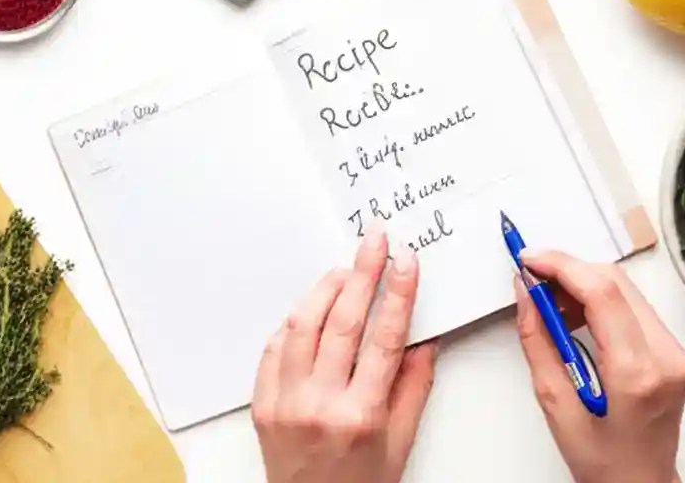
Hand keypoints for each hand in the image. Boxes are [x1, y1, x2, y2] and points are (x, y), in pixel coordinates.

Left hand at [253, 228, 438, 482]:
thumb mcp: (399, 444)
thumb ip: (413, 387)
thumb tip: (424, 335)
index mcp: (361, 416)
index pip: (384, 338)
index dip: (398, 293)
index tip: (406, 260)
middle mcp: (319, 405)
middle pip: (342, 321)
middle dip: (362, 273)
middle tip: (374, 241)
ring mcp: (284, 402)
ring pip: (301, 325)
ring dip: (324, 289)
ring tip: (345, 270)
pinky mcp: (260, 403)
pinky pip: (274, 348)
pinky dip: (294, 322)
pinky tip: (312, 308)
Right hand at [515, 250, 684, 482]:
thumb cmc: (601, 460)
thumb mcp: (554, 404)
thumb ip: (538, 342)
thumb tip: (527, 294)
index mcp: (636, 375)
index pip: (602, 294)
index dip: (562, 266)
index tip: (529, 260)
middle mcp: (666, 358)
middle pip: (616, 283)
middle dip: (569, 272)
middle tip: (533, 282)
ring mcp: (676, 354)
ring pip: (626, 290)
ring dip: (583, 286)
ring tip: (551, 310)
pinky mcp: (675, 352)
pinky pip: (635, 307)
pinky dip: (600, 302)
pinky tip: (576, 319)